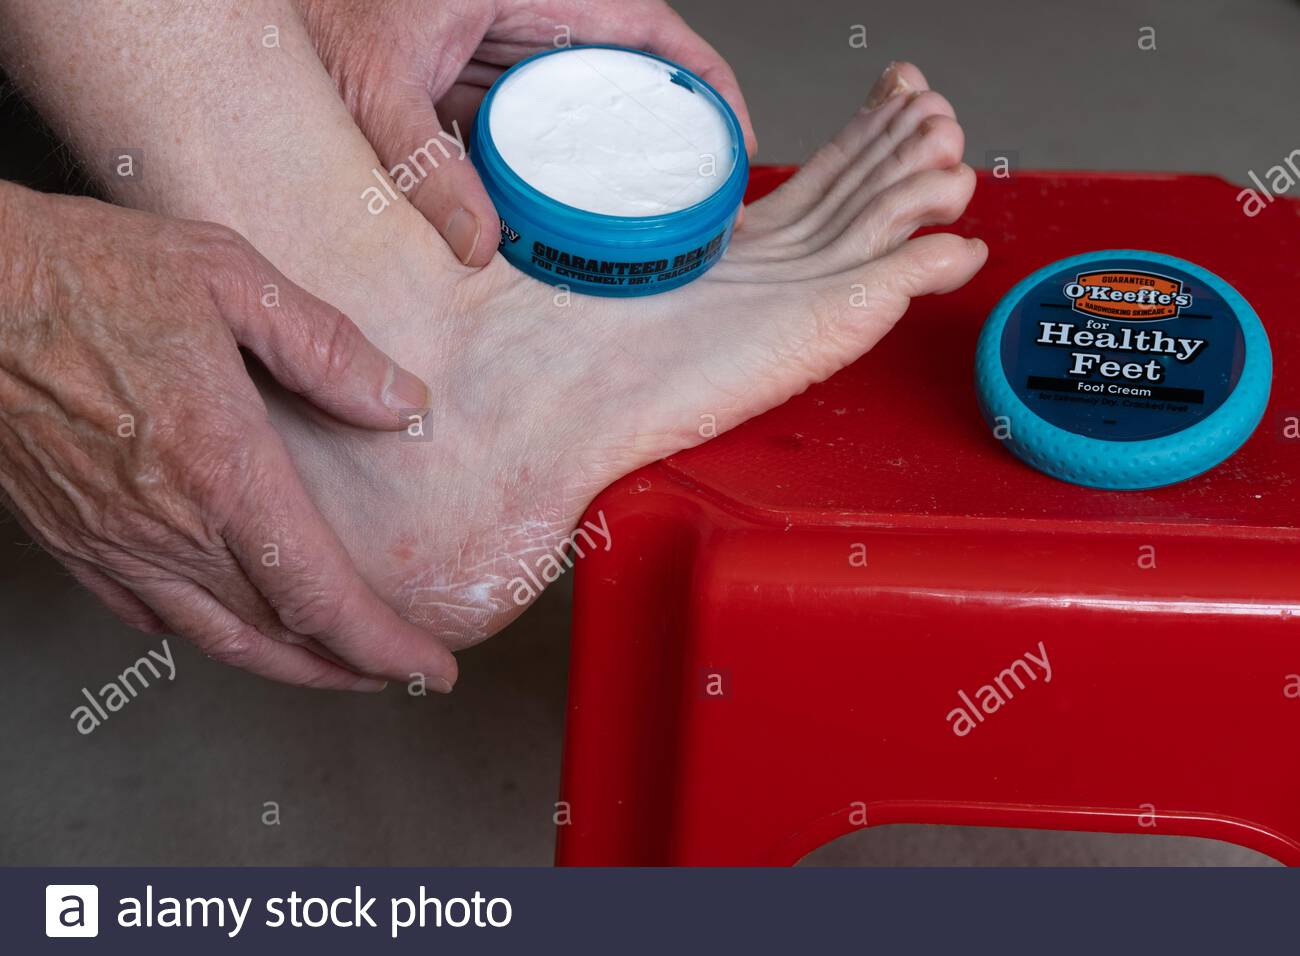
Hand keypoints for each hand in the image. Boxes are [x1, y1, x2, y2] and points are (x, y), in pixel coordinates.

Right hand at [0, 183, 457, 691]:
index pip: (322, 595)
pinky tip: (233, 627)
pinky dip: (207, 635)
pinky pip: (148, 615)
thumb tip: (402, 402)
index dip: (386, 646)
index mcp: (221, 467)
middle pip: (279, 635)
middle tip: (399, 674)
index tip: (432, 670)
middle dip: (352, 668)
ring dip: (288, 667)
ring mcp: (112, 542)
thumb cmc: (86, 272)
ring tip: (335, 669)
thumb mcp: (228, 276)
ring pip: (216, 640)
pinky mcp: (72, 539)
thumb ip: (325, 347)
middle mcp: (168, 525)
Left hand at [298, 0, 757, 265]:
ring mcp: (506, 45)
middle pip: (630, 73)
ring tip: (646, 220)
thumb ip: (425, 164)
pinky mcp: (478, 75)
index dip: (705, 83)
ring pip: (588, 99)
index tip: (731, 140)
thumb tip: (479, 244)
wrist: (252, 0)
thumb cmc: (313, 3)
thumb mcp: (375, 83)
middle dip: (671, 134)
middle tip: (696, 204)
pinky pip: (538, 118)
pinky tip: (565, 210)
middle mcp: (529, 13)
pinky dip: (559, 162)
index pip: (650, 29)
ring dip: (619, 155)